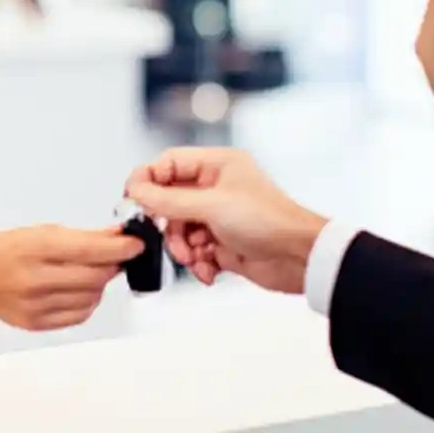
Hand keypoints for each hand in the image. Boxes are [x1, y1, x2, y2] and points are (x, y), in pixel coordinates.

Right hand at [0, 225, 143, 330]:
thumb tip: (117, 235)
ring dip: (99, 284)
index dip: (120, 248)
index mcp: (36, 248)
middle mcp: (36, 278)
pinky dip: (88, 301)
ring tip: (88, 272)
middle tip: (114, 256)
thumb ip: (81, 236)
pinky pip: (80, 315)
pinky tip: (78, 290)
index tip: (136, 244)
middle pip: (95, 276)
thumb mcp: (40, 232)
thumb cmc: (4, 251)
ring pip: (92, 297)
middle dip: (112, 264)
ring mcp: (37, 304)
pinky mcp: (39, 323)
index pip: (90, 250)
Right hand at [124, 147, 326, 293]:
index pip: (169, 164)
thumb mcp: (212, 206)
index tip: (133, 199)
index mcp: (218, 165)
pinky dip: (198, 263)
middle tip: (169, 236)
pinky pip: (195, 251)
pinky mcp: (223, 243)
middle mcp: (217, 188)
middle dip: (168, 224)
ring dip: (182, 248)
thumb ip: (169, 200)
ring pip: (180, 230)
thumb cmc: (269, 222)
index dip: (148, 180)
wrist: (301, 259)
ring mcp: (219, 216)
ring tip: (195, 257)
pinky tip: (210, 269)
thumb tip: (136, 192)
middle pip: (170, 201)